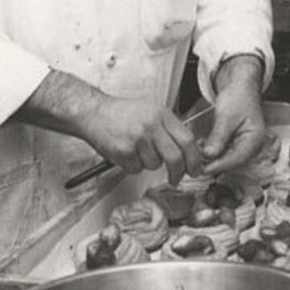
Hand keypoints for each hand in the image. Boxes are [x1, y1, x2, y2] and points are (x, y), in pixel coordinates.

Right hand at [14, 70, 202, 185]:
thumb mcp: (151, 111)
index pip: (188, 140)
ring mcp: (138, 139)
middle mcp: (152, 125)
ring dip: (147, 163)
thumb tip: (189, 148)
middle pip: (175, 157)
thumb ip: (169, 127)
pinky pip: (136, 168)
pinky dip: (132, 165)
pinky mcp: (124, 151)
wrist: (94, 112)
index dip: (195, 158)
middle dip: (178, 172)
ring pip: (154, 165)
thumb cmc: (122, 113)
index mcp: (162, 114)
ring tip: (136, 149)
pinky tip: (125, 151)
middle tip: (176, 178)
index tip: (196, 168)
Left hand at [201, 55, 266, 175]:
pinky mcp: (234, 143)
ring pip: (225, 158)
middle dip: (212, 163)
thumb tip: (209, 155)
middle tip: (194, 163)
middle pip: (230, 162)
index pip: (236, 159)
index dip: (218, 165)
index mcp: (255, 140)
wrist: (239, 85)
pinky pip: (222, 152)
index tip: (203, 169)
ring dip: (210, 158)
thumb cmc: (239, 96)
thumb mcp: (227, 116)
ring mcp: (243, 145)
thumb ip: (218, 137)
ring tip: (195, 155)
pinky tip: (201, 149)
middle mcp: (251, 146)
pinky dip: (211, 152)